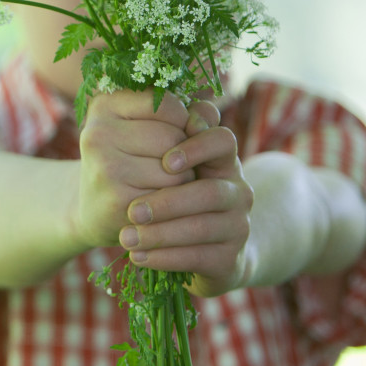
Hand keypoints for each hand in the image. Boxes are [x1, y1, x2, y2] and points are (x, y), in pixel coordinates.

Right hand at [71, 91, 219, 251]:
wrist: (97, 206)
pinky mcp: (116, 200)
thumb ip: (188, 113)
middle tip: (165, 163)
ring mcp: (104, 167)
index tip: (170, 132)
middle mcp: (98, 133)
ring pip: (176, 171)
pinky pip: (169, 198)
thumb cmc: (134, 158)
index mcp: (105, 105)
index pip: (165, 104)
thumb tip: (205, 118)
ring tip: (161, 182)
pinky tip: (156, 202)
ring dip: (182, 180)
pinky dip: (173, 202)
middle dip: (183, 153)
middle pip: (172, 138)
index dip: (181, 120)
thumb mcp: (152, 125)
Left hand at [118, 112, 255, 296]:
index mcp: (224, 162)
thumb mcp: (172, 168)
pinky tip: (139, 258)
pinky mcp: (230, 260)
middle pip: (211, 193)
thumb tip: (156, 105)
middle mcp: (239, 192)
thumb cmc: (177, 199)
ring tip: (127, 239)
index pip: (223, 142)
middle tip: (132, 211)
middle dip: (168, 202)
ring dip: (161, 234)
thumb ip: (164, 135)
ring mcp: (238, 227)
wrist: (204, 251)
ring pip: (202, 228)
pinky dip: (166, 258)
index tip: (165, 161)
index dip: (198, 147)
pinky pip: (199, 258)